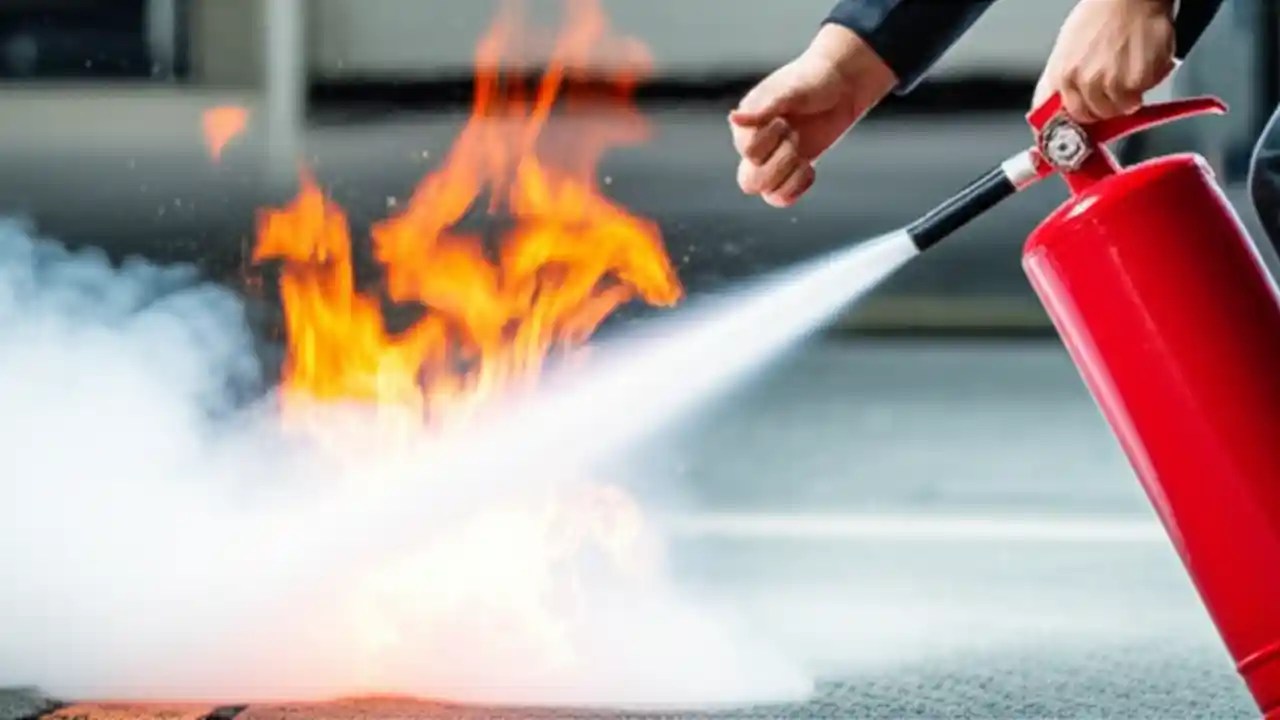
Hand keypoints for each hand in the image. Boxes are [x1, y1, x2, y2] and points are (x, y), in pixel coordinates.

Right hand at [729, 25, 896, 207]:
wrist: (842, 86)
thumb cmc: (812, 81)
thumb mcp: (790, 91)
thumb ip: (763, 108)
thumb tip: (732, 118)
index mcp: (746, 124)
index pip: (748, 151)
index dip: (770, 140)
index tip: (785, 120)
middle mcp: (755, 146)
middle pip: (749, 181)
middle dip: (779, 164)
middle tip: (795, 139)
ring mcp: (773, 160)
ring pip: (766, 193)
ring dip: (789, 177)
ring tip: (804, 157)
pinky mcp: (791, 170)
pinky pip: (782, 197)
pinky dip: (797, 187)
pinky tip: (810, 168)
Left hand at [1034, 0, 1176, 122]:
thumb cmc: (1098, 16)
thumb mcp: (1066, 50)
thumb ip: (1061, 81)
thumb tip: (1053, 106)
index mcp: (1063, 76)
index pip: (1066, 117)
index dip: (1081, 116)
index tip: (1089, 114)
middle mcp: (1084, 83)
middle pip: (1096, 116)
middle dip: (1106, 105)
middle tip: (1114, 83)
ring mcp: (1111, 83)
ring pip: (1121, 109)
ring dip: (1128, 94)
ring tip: (1129, 68)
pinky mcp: (1136, 81)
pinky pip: (1143, 95)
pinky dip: (1147, 82)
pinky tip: (1142, 61)